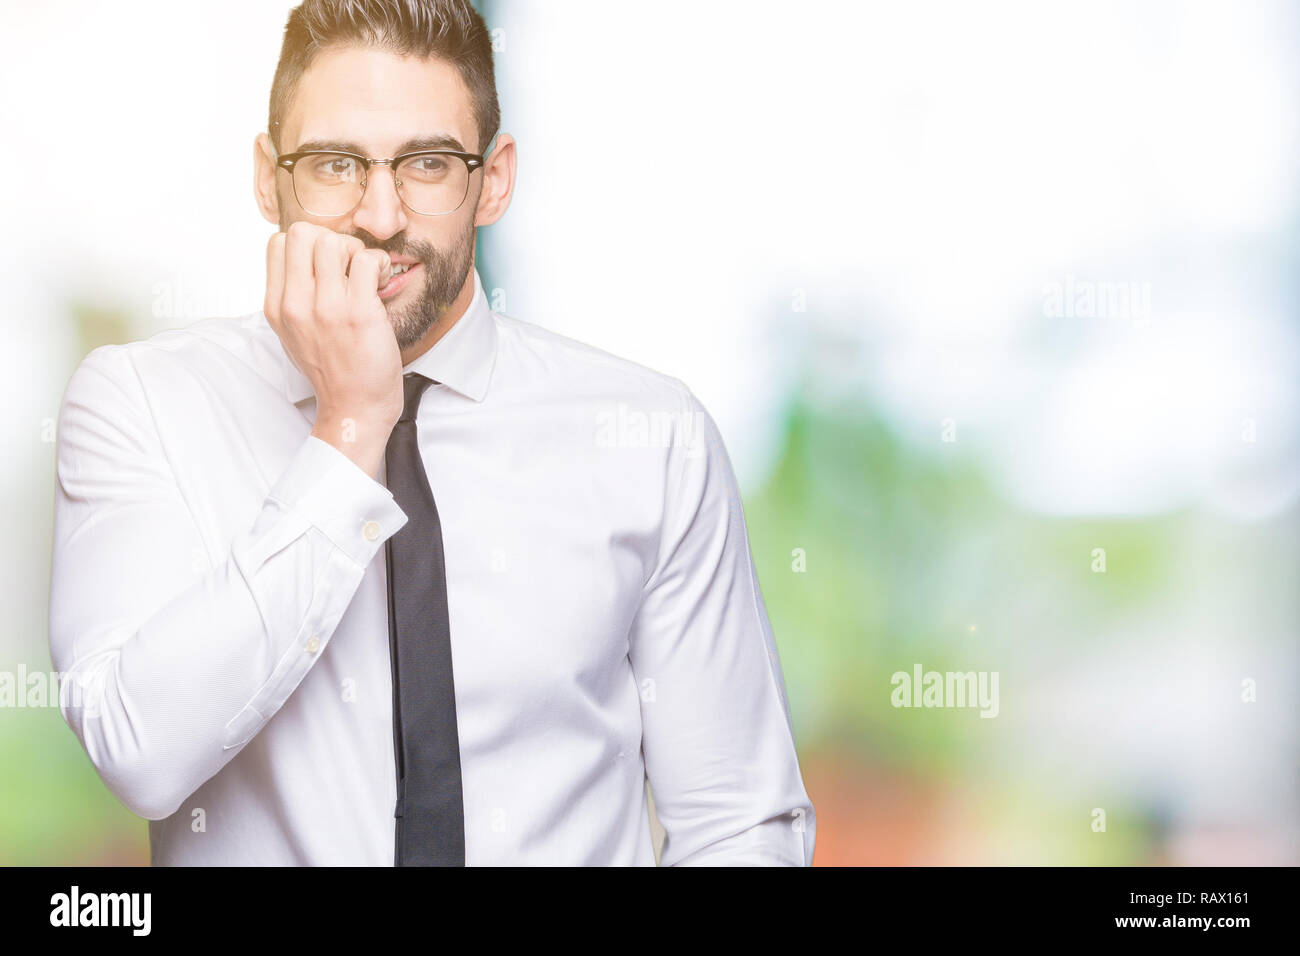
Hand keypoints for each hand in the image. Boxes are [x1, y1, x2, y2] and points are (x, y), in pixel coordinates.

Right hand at [264, 221, 402, 476]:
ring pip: (334, 241)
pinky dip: (379, 264)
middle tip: (348, 267)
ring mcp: (326, 308)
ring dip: (357, 251)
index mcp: (277, 306)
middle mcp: (295, 304)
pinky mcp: (358, 313)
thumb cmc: (332, 370)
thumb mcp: (294, 333)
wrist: (354, 408)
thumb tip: (304, 259)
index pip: (277, 242)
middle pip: (302, 232)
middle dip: (332, 240)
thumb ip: (293, 297)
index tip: (327, 267)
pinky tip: (382, 283)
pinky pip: (367, 260)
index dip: (308, 244)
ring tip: (366, 276)